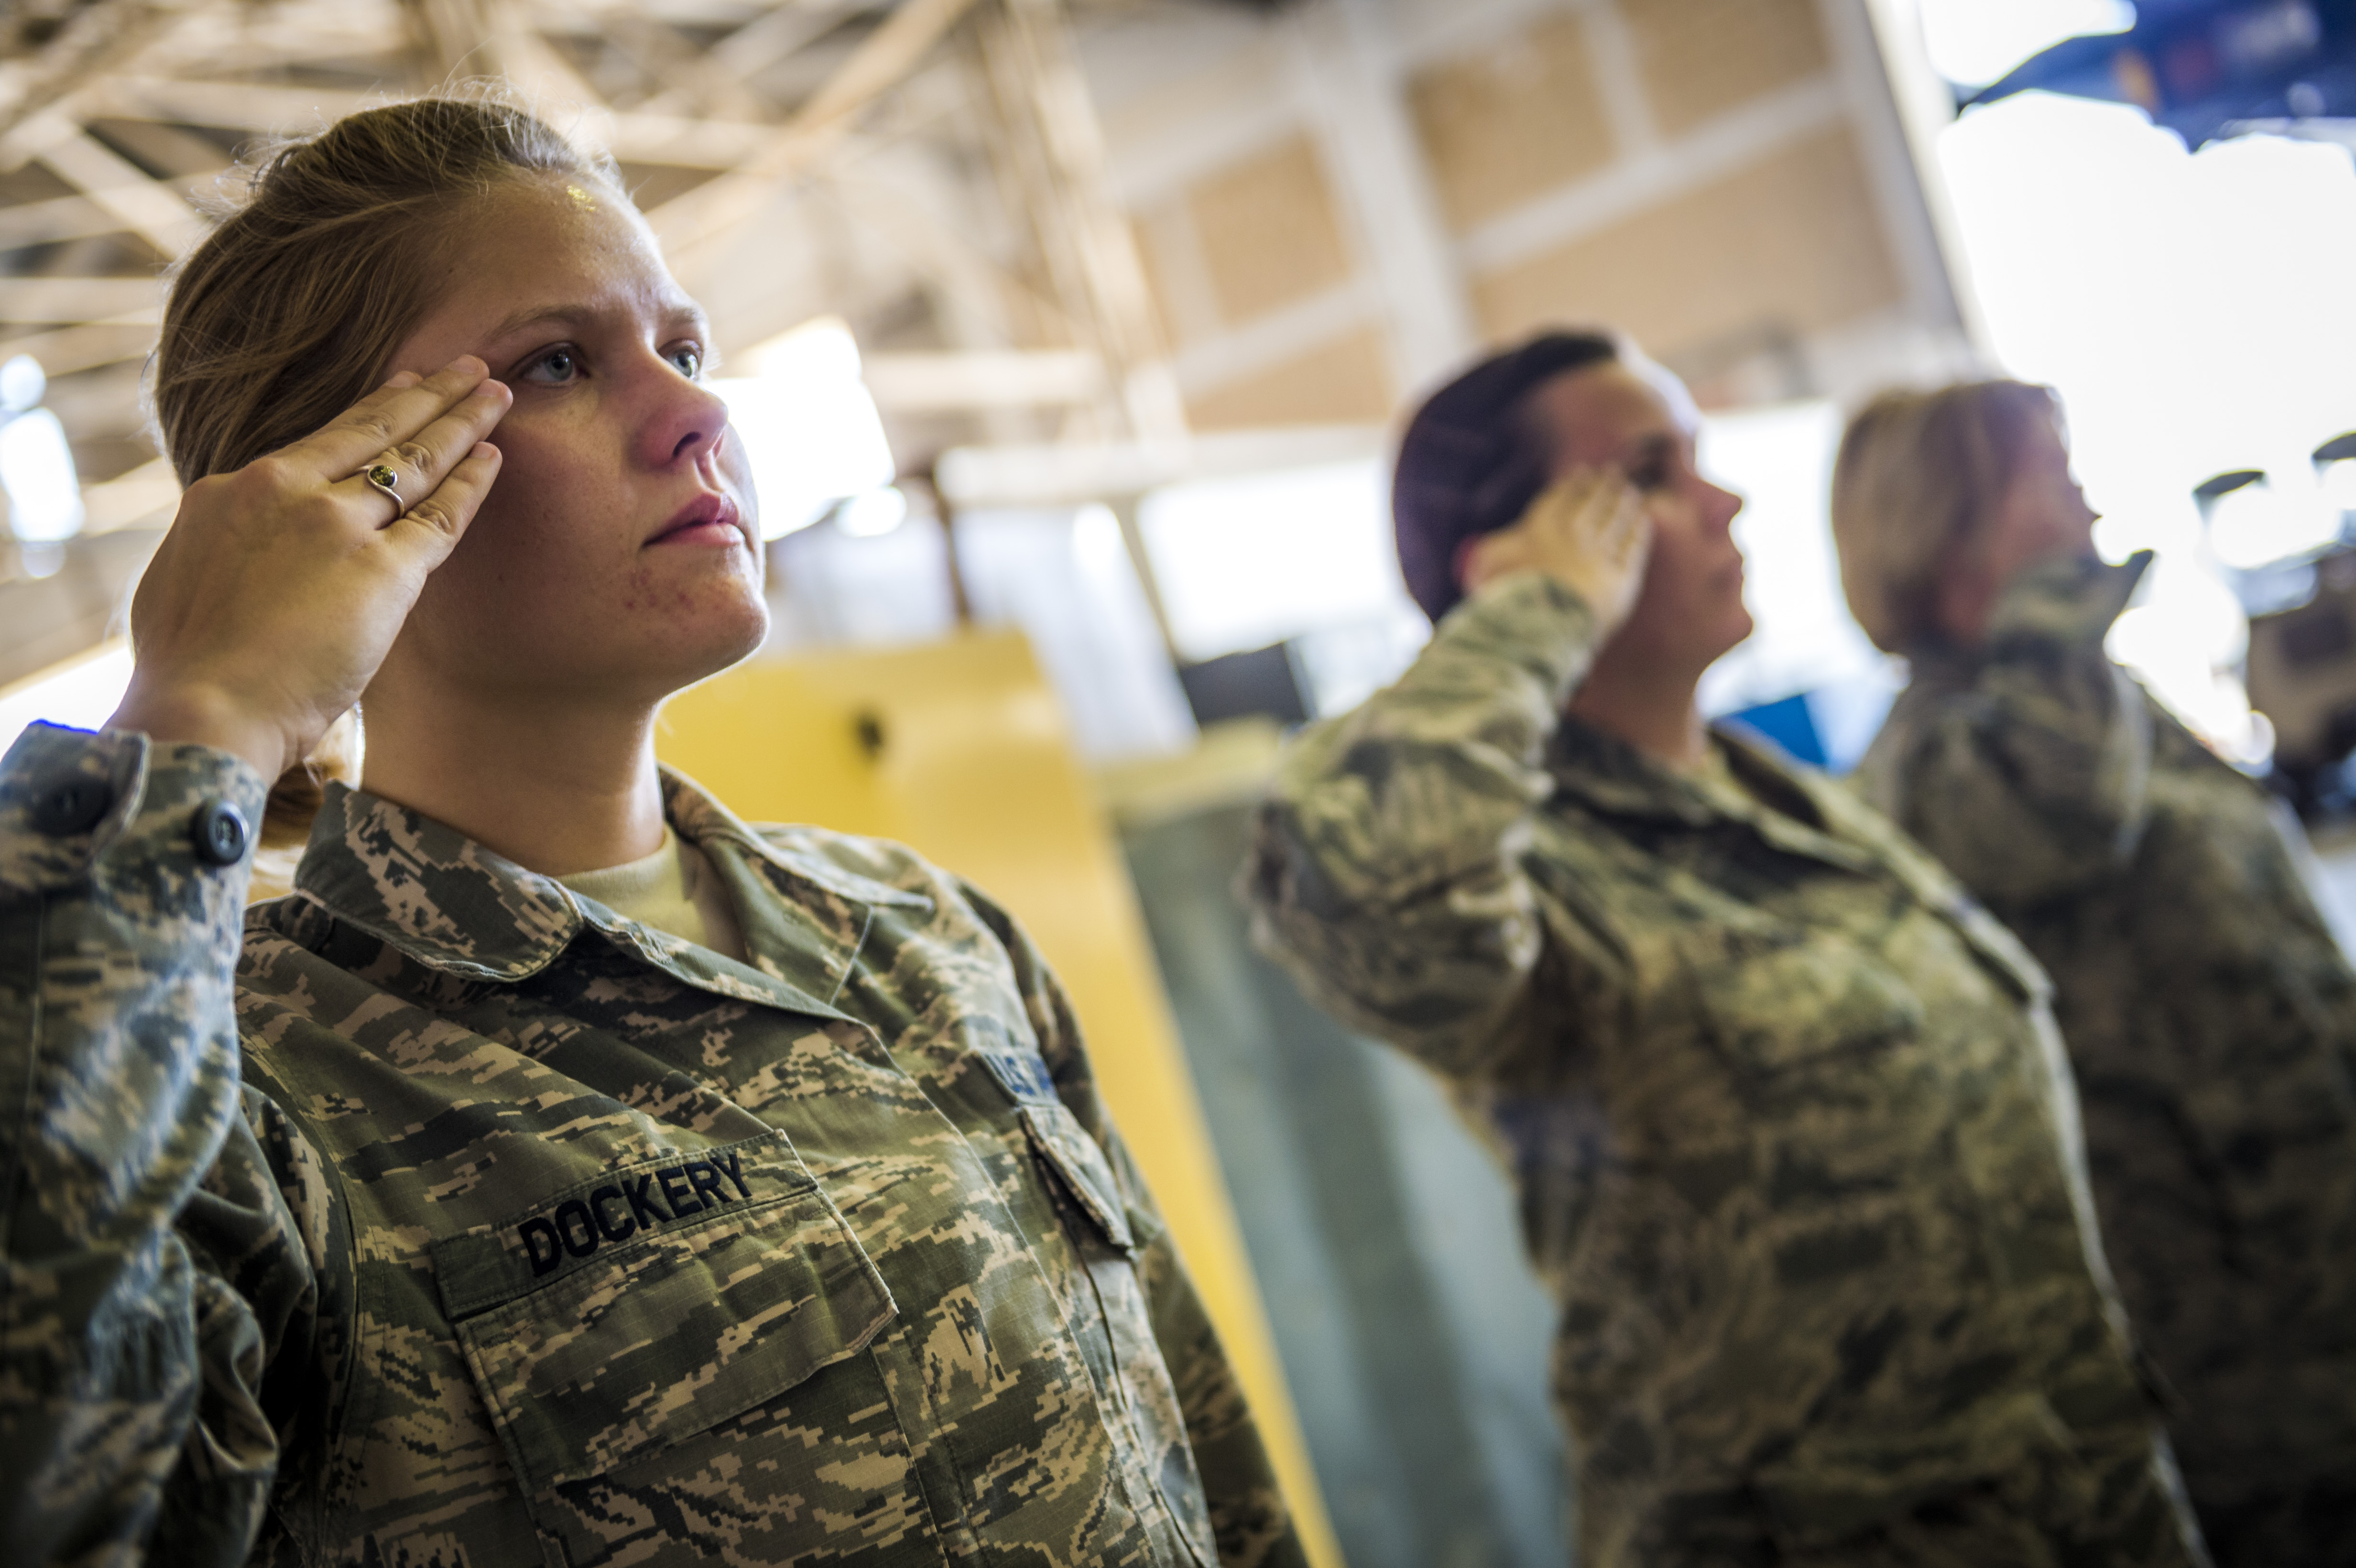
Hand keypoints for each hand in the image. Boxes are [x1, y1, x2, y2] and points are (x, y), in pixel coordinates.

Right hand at [108, 357, 510, 781]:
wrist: (203, 709)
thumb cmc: (187, 668)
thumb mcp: (185, 581)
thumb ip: (226, 548)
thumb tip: (237, 548)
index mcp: (235, 491)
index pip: (320, 441)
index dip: (371, 410)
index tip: (405, 383)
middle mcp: (288, 492)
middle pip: (374, 431)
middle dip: (429, 394)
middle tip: (469, 366)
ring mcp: (338, 527)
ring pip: (415, 461)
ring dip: (462, 423)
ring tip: (497, 393)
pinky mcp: (383, 571)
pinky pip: (440, 519)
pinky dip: (472, 486)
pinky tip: (495, 460)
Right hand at [1461, 467, 1652, 638]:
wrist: (1540, 626)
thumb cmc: (1506, 598)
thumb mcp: (1484, 566)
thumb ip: (1489, 549)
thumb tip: (1493, 547)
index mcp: (1542, 527)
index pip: (1562, 498)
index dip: (1573, 484)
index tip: (1583, 472)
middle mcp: (1574, 535)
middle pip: (1594, 502)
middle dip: (1603, 485)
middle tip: (1612, 473)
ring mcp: (1601, 555)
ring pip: (1617, 519)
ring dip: (1623, 502)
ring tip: (1629, 494)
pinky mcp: (1622, 577)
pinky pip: (1633, 545)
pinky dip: (1638, 529)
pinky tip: (1642, 521)